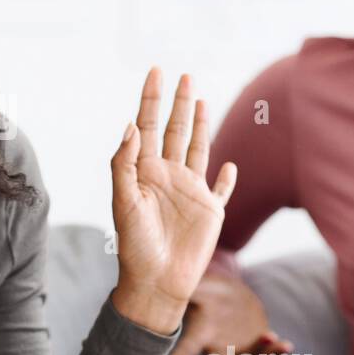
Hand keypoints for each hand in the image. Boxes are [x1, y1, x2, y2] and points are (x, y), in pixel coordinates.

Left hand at [109, 68, 236, 333]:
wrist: (156, 282)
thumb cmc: (134, 246)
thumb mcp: (123, 202)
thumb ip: (124, 164)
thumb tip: (129, 126)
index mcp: (144, 172)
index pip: (146, 126)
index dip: (150, 99)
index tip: (155, 71)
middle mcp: (167, 176)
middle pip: (174, 130)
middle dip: (177, 103)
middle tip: (183, 74)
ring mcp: (190, 192)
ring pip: (197, 149)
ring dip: (200, 125)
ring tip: (200, 99)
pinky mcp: (210, 211)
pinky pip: (221, 189)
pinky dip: (227, 177)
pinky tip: (230, 164)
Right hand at [162, 272, 292, 354]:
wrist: (229, 298)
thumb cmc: (207, 292)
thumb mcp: (196, 288)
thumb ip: (187, 287)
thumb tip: (169, 275)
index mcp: (200, 335)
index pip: (186, 350)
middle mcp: (219, 349)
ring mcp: (241, 351)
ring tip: (270, 337)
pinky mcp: (259, 348)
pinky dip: (277, 352)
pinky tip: (286, 345)